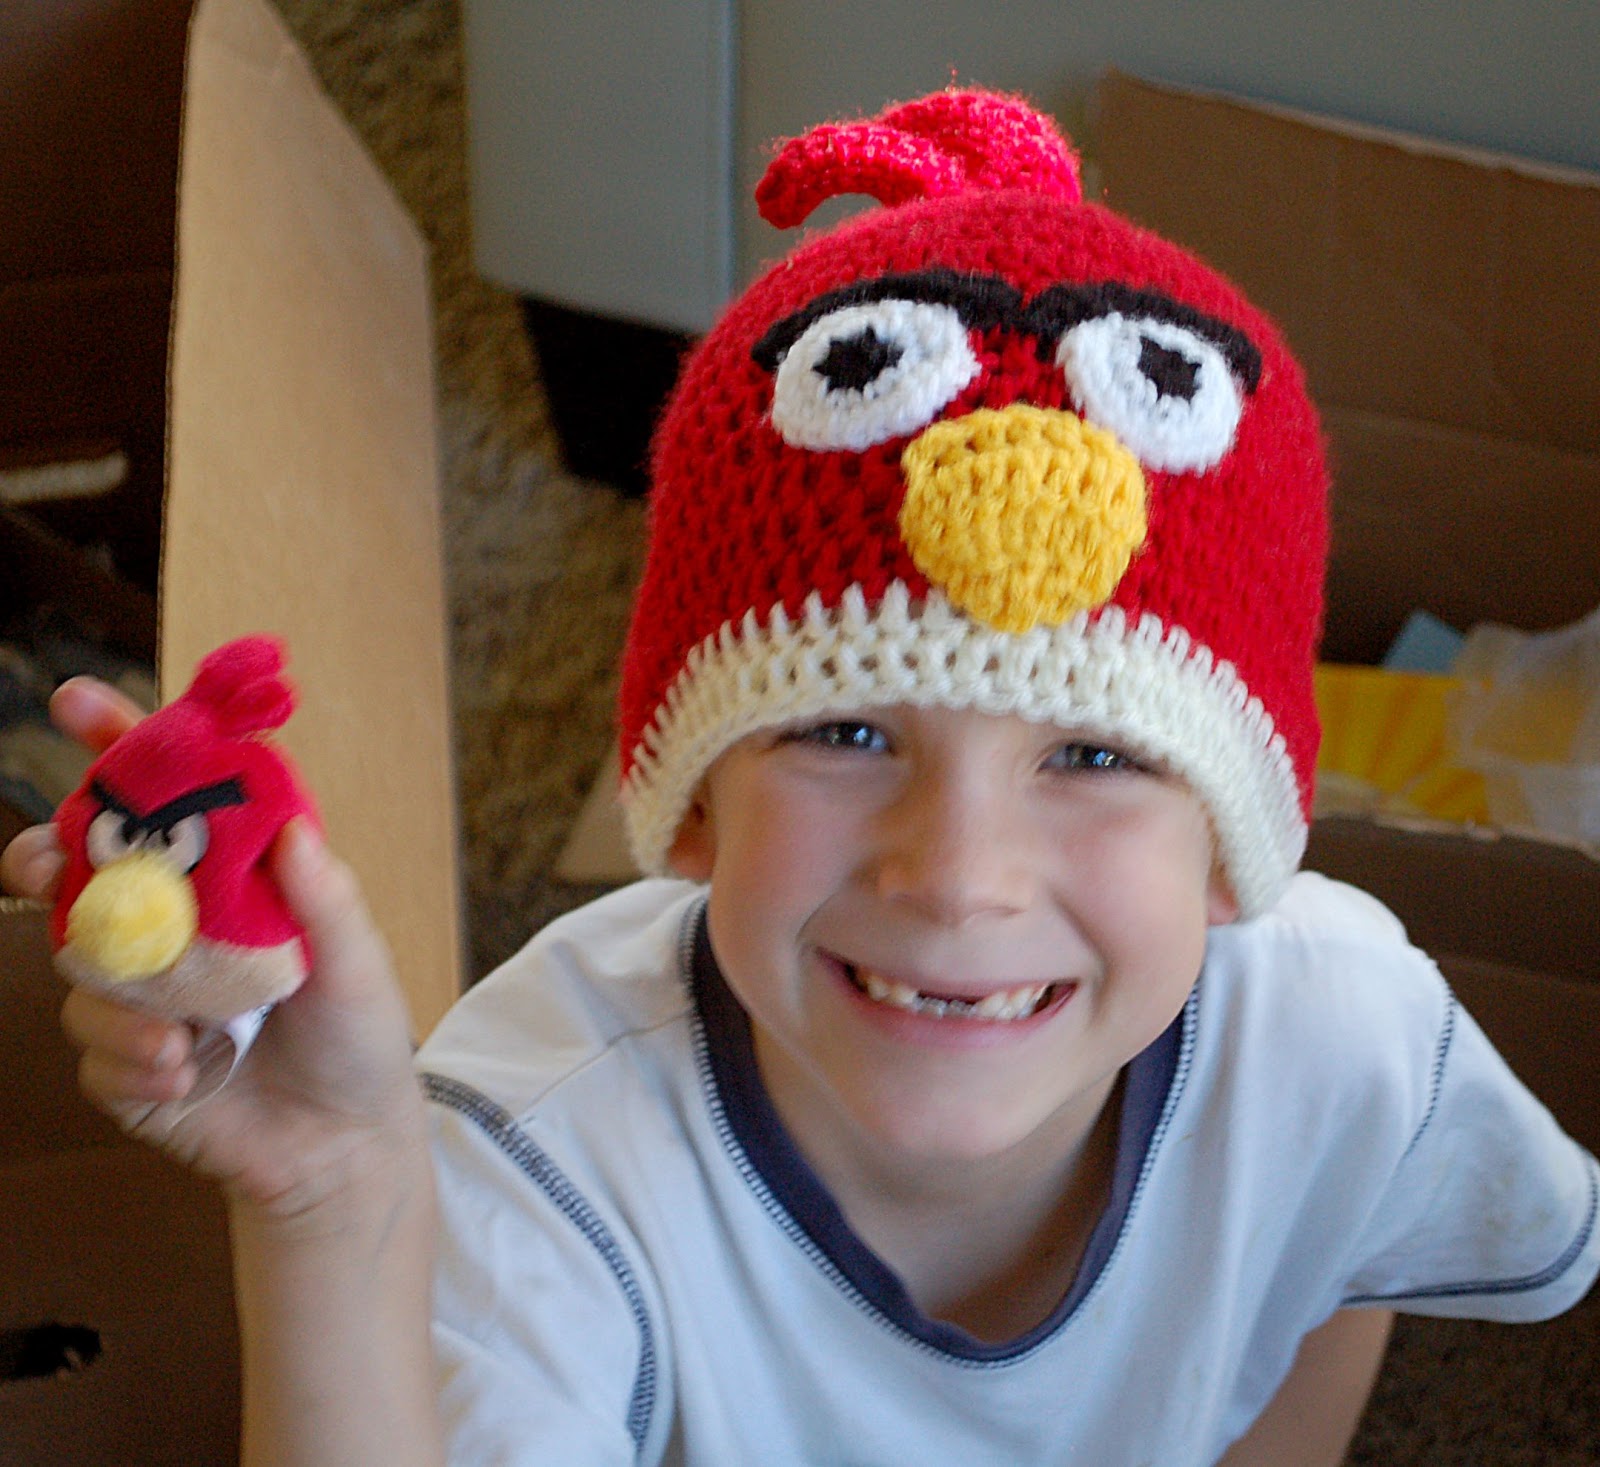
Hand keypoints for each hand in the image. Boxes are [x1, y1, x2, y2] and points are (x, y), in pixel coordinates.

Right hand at [2, 676, 428, 1223]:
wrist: (340, 1150)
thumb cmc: (359, 1041)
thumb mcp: (359, 964)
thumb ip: (326, 899)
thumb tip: (293, 829)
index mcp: (235, 885)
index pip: (173, 800)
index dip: (124, 746)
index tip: (78, 703)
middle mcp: (181, 927)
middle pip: (89, 868)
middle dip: (51, 855)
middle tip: (46, 862)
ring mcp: (146, 992)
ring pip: (78, 962)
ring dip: (122, 998)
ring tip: (187, 1035)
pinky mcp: (125, 1061)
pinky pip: (93, 1046)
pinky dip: (134, 1060)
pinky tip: (188, 1075)